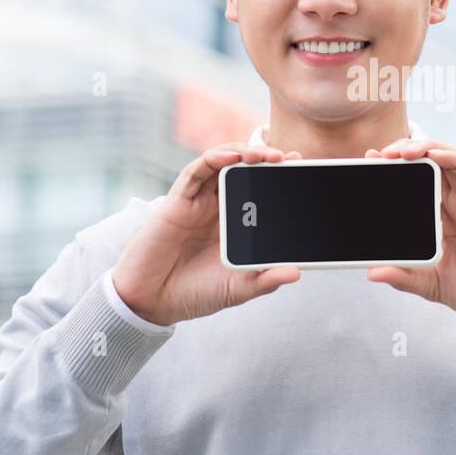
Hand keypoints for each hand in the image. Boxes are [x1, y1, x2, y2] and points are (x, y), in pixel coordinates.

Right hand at [110, 142, 302, 325]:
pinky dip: (215, 157)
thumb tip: (297, 272)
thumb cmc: (194, 294)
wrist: (152, 302)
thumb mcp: (237, 289)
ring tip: (268, 155)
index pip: (261, 193)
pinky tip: (233, 156)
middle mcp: (219, 208)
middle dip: (269, 161)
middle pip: (246, 172)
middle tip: (292, 160)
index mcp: (236, 225)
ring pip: (223, 163)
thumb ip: (265, 281)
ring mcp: (199, 202)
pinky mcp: (178, 200)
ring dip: (245, 153)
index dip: (280, 179)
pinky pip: (197, 170)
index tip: (303, 171)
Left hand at [363, 138, 455, 337]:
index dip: (391, 171)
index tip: (369, 163)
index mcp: (435, 220)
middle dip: (402, 153)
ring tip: (402, 150)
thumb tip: (371, 272)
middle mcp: (450, 205)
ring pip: (446, 160)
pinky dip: (453, 157)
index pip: (410, 186)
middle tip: (380, 155)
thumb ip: (404, 277)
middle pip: (425, 166)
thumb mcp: (431, 285)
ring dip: (425, 148)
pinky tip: (435, 155)